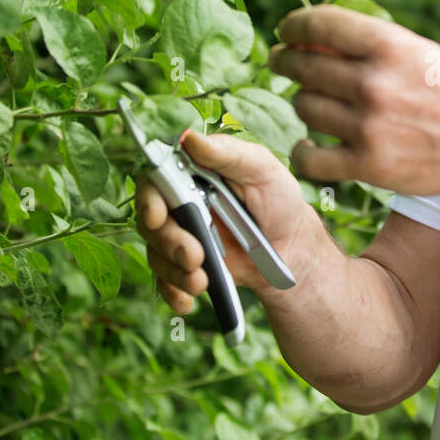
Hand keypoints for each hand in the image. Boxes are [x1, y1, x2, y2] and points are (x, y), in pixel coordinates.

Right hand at [135, 131, 310, 311]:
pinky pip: (165, 281)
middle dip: (169, 241)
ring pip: (156, 253)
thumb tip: (189, 138)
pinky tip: (188, 301)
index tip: (156, 216)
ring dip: (174, 270)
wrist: (290, 246)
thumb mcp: (262, 169)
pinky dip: (174, 293)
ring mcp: (180, 235)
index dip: (149, 198)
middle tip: (195, 255)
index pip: (154, 179)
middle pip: (150, 221)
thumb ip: (228, 153)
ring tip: (201, 280)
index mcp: (191, 174)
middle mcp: (178, 203)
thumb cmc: (278, 199)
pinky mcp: (185, 265)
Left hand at [268, 4, 439, 195]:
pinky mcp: (368, 166)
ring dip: (304, 105)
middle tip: (283, 62)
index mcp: (388, 45)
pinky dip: (302, 152)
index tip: (286, 32)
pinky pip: (309, 158)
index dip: (292, 26)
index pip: (317, 24)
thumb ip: (367, 44)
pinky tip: (309, 146)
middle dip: (285, 61)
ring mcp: (369, 127)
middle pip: (301, 65)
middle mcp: (374, 83)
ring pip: (304, 107)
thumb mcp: (416, 51)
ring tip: (317, 105)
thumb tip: (305, 38)